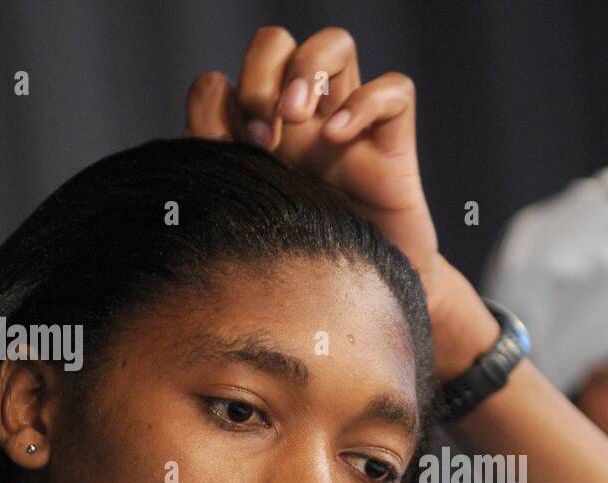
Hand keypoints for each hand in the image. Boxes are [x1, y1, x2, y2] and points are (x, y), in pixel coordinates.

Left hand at [185, 26, 497, 380]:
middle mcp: (304, 125)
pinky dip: (366, 101)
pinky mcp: (394, 148)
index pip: (234, 76)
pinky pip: (396, 89)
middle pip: (279, 44)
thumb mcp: (246, 213)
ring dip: (309, 69)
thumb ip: (215, 152)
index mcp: (260, 139)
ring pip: (336, 44)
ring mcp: (350, 131)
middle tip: (263, 134)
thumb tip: (211, 84)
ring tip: (298, 119)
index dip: (223, 93)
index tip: (230, 144)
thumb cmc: (300, 268)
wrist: (362, 312)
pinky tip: (340, 138)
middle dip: (263, 74)